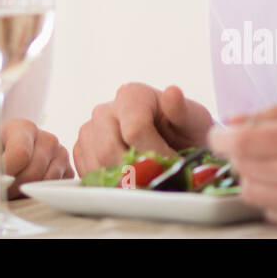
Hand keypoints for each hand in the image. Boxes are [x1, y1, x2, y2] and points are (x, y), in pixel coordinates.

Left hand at [0, 119, 72, 194]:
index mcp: (24, 127)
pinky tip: (26, 190)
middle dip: (14, 186)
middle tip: (0, 192)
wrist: (5, 154)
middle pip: (33, 171)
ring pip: (44, 182)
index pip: (21, 153)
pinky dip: (39, 193)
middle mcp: (47, 138)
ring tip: (10, 191)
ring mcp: (60, 154)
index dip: (7, 171)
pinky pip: (54, 188)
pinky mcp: (67, 170)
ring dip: (25, 192)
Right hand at [73, 82, 212, 173]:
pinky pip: (87, 173)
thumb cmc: (186, 132)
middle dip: (136, 171)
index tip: (171, 165)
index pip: (134, 130)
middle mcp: (104, 110)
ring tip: (146, 181)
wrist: (174, 144)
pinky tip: (129, 181)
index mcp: (131, 95)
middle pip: (109, 149)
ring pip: (96, 164)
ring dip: (122, 181)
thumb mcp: (194, 120)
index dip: (154, 154)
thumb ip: (183, 110)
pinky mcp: (81, 151)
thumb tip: (173, 93)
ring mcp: (89, 131)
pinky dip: (108, 184)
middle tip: (158, 180)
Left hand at [207, 92, 276, 233]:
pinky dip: (273, 196)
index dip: (220, 138)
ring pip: (252, 192)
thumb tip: (233, 119)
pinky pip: (271, 211)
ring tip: (275, 163)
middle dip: (239, 154)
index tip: (220, 134)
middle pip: (242, 167)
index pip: (240, 143)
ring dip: (254, 176)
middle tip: (254, 144)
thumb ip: (274, 111)